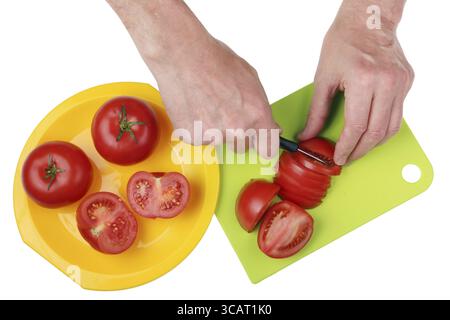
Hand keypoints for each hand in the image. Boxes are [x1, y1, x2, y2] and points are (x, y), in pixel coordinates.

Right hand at [107, 0, 278, 156]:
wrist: (183, 56)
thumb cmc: (216, 61)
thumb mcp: (251, 79)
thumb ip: (260, 107)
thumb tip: (269, 125)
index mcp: (257, 114)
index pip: (268, 148)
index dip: (266, 150)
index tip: (265, 156)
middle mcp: (238, 130)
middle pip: (242, 147)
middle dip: (237, 135)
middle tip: (224, 112)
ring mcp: (214, 136)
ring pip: (218, 142)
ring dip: (214, 130)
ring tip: (205, 103)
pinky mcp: (192, 138)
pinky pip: (198, 139)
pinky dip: (196, 127)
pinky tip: (193, 106)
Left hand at [299, 1, 413, 164]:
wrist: (368, 20)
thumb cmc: (343, 43)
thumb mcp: (323, 77)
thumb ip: (317, 110)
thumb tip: (308, 134)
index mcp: (363, 80)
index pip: (357, 126)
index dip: (347, 147)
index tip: (339, 157)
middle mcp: (386, 83)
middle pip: (376, 132)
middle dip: (360, 151)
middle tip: (347, 158)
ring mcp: (400, 83)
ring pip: (391, 127)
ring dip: (374, 143)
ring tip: (358, 149)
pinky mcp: (407, 82)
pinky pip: (398, 114)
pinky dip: (384, 127)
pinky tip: (370, 130)